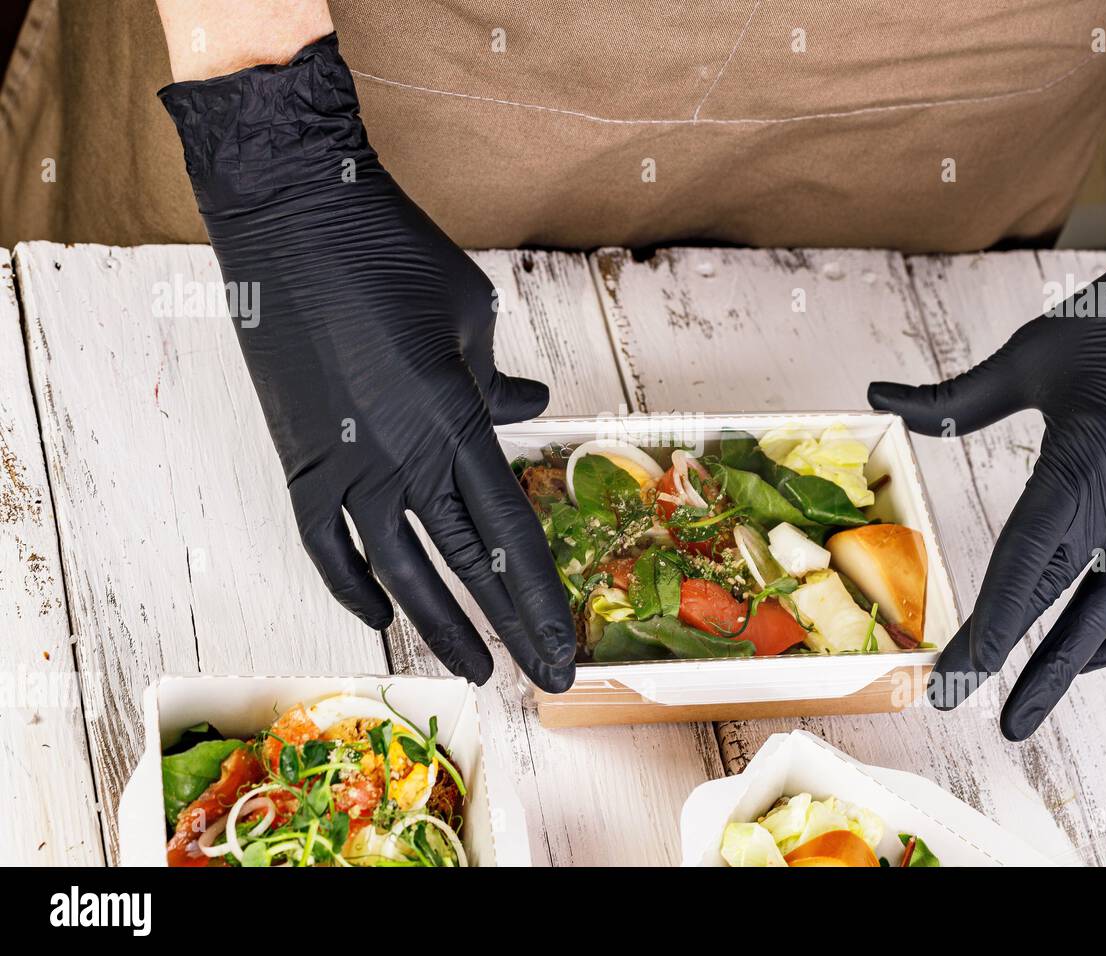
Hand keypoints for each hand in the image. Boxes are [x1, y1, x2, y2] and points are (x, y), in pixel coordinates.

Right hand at [160, 35, 575, 690]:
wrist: (292, 214)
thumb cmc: (392, 252)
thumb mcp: (470, 312)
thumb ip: (497, 377)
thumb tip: (526, 404)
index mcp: (454, 421)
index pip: (509, 536)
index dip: (540, 601)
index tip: (562, 652)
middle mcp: (400, 457)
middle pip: (463, 566)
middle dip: (506, 629)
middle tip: (537, 681)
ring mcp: (341, 462)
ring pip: (395, 568)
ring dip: (434, 623)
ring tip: (468, 668)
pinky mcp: (296, 455)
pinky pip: (325, 540)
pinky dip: (350, 580)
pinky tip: (376, 615)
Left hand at [869, 129, 1105, 739]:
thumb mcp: (1029, 355)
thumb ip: (953, 397)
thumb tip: (876, 396)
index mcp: (1086, 467)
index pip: (1024, 569)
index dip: (985, 632)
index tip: (950, 678)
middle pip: (1065, 607)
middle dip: (1016, 666)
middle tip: (971, 714)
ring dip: (1072, 665)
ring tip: (1028, 704)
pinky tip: (1090, 648)